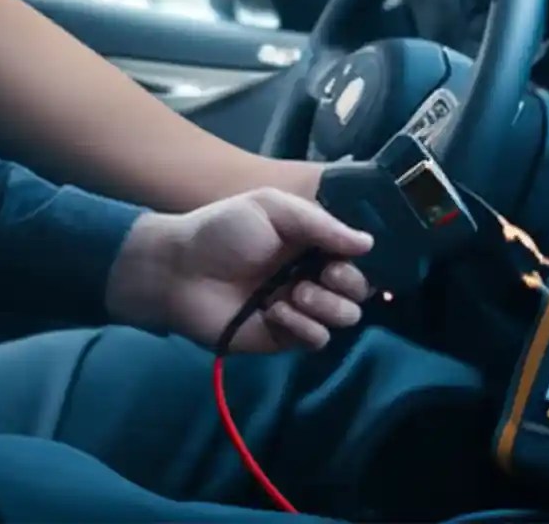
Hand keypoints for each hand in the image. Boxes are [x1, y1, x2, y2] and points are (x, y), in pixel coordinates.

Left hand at [106, 188, 373, 351]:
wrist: (179, 270)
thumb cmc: (222, 230)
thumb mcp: (272, 208)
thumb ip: (322, 224)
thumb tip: (369, 244)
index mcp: (313, 243)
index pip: (358, 256)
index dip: (363, 259)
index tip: (350, 254)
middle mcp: (313, 275)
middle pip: (360, 289)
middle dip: (350, 282)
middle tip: (325, 274)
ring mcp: (301, 308)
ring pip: (346, 317)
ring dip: (327, 305)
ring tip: (295, 294)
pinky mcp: (285, 337)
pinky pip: (317, 339)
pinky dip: (303, 326)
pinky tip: (275, 312)